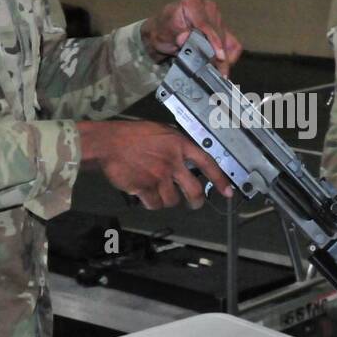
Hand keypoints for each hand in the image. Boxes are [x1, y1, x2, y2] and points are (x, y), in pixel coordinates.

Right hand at [77, 120, 234, 210]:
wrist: (109, 143)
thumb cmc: (132, 136)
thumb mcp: (161, 132)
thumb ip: (176, 146)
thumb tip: (187, 160)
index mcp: (179, 145)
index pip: (207, 164)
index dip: (220, 180)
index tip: (228, 192)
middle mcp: (173, 162)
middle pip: (194, 191)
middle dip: (196, 201)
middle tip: (194, 203)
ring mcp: (159, 176)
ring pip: (172, 200)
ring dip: (166, 199)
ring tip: (157, 190)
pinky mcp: (145, 188)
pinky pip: (155, 204)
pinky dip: (151, 202)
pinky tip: (145, 193)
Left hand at [141, 0, 242, 75]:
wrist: (161, 33)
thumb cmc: (162, 30)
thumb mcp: (162, 31)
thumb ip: (174, 33)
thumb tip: (185, 36)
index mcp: (192, 2)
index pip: (206, 23)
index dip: (213, 40)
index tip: (219, 56)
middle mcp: (208, 7)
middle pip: (219, 34)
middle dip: (217, 54)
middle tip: (214, 73)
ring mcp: (217, 18)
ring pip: (228, 41)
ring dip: (224, 59)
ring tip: (217, 74)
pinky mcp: (224, 29)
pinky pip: (234, 44)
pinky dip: (230, 57)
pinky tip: (222, 67)